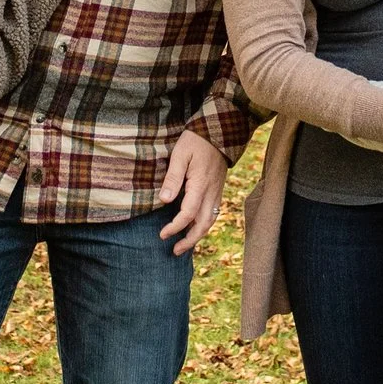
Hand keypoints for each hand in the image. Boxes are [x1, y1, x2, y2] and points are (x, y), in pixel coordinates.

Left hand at [157, 129, 228, 254]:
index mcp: (200, 186)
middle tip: (175, 251)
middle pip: (203, 224)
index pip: (187, 215)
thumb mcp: (180, 155)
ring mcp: (216, 192)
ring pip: (210, 221)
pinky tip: (194, 228)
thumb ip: (172, 177)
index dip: (175, 227)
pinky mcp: (218, 190)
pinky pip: (213, 213)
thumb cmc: (196, 141)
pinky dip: (204, 225)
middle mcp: (211, 193)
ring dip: (198, 235)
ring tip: (184, 244)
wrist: (219, 132)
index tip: (162, 235)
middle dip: (189, 240)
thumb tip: (164, 200)